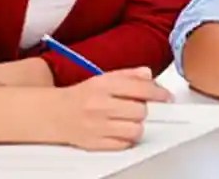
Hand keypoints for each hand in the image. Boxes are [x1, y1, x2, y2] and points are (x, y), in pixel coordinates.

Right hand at [52, 67, 172, 150]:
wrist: (53, 114)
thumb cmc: (81, 96)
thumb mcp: (104, 78)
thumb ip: (130, 75)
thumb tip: (149, 75)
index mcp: (103, 86)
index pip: (141, 89)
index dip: (159, 94)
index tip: (166, 97)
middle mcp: (99, 106)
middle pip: (140, 111)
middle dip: (145, 109)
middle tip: (140, 108)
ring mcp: (96, 126)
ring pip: (135, 130)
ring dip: (137, 125)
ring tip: (131, 120)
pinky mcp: (93, 143)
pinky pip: (122, 145)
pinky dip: (127, 139)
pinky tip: (122, 131)